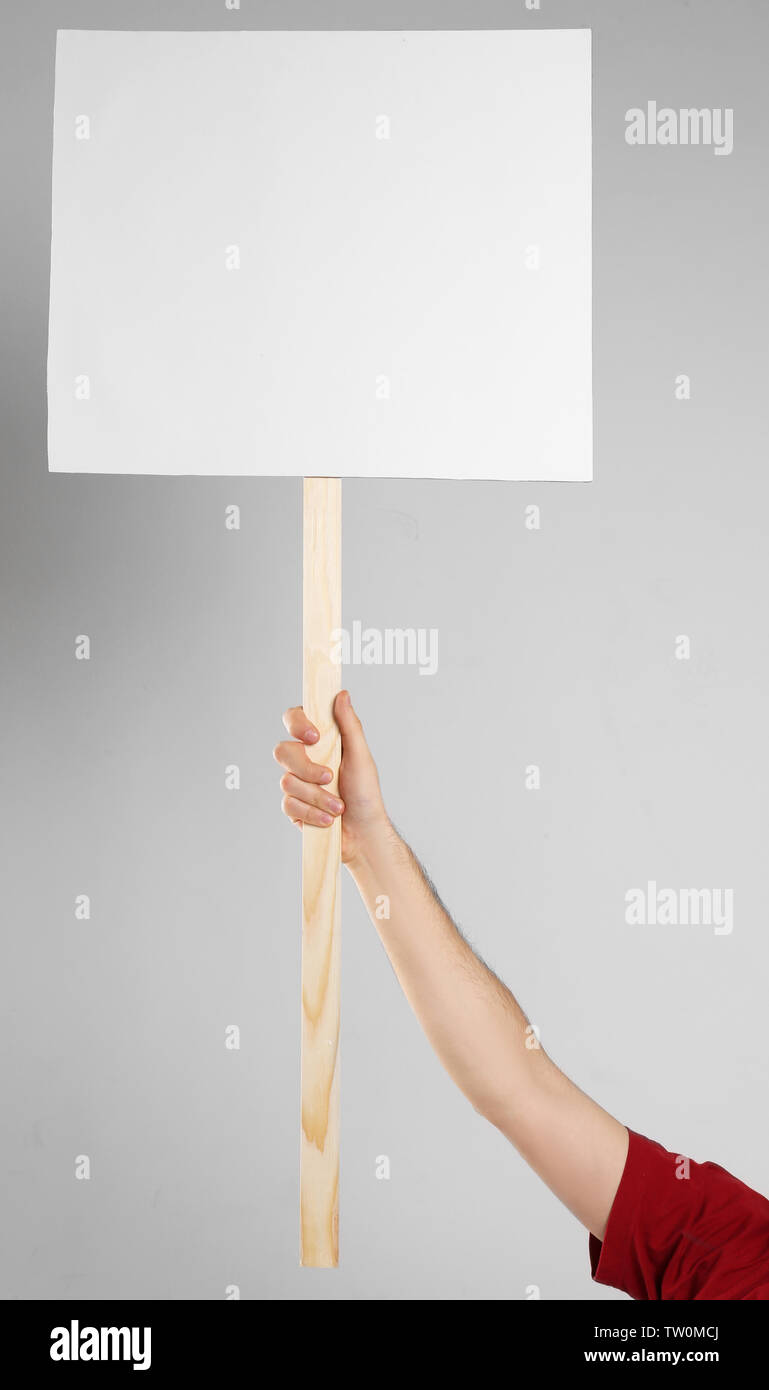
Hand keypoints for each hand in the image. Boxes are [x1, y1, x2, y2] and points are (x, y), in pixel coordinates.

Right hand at [274, 690, 387, 865]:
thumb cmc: (366, 794)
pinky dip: (312, 813)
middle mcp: (304, 759)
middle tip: (330, 778)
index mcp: (320, 742)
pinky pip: (288, 804)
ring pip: (287, 781)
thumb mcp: (361, 757)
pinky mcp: (292, 807)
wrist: (363, 834)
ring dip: (317, 797)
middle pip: (283, 751)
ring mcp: (296, 783)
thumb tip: (341, 694)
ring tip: (339, 808)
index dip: (297, 723)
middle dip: (307, 768)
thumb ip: (350, 725)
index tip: (314, 737)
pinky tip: (328, 820)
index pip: (294, 719)